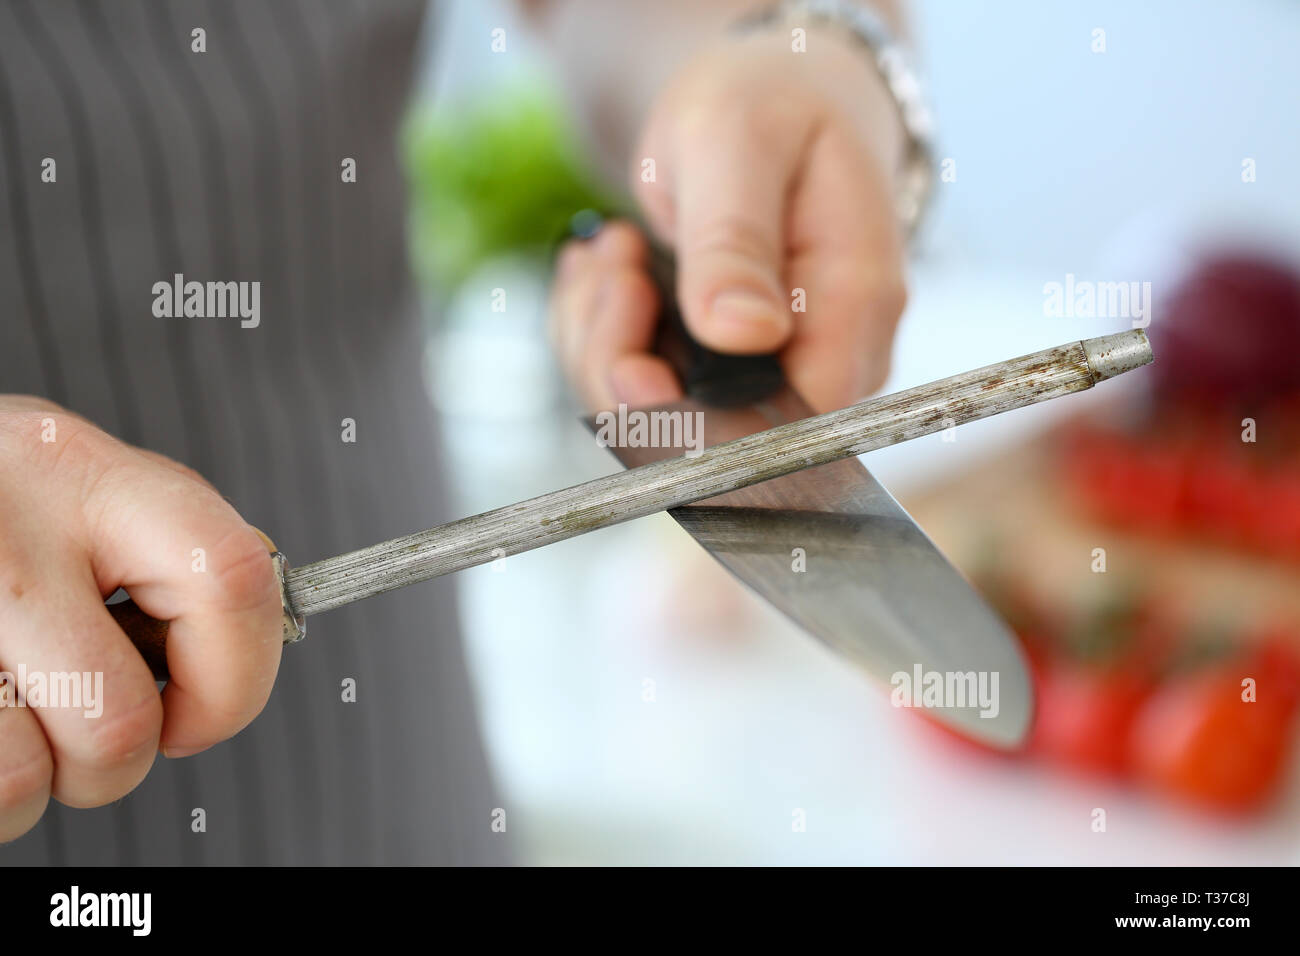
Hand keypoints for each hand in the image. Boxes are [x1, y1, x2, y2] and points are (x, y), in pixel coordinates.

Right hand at [0, 396, 282, 841]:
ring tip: (8, 711)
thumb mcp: (74, 486)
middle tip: (81, 719)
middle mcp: (9, 528)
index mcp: (88, 473)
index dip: (239, 680)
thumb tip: (241, 654)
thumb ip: (161, 549)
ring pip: (25, 775)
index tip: (201, 712)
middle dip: (115, 756)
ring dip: (30, 774)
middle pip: (120, 717)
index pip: (232, 582)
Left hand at [551, 23, 908, 413]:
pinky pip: (643, 392)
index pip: (789, 422)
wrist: (775, 100)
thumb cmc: (770, 106)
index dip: (694, 414)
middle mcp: (830, 356)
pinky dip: (603, 334)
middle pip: (714, 434)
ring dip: (602, 341)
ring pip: (662, 421)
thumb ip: (735, 242)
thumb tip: (743, 335)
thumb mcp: (737, 143)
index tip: (628, 343)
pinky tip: (612, 268)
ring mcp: (782, 372)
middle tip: (615, 260)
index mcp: (856, 302)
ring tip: (614, 249)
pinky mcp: (734, 374)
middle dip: (626, 361)